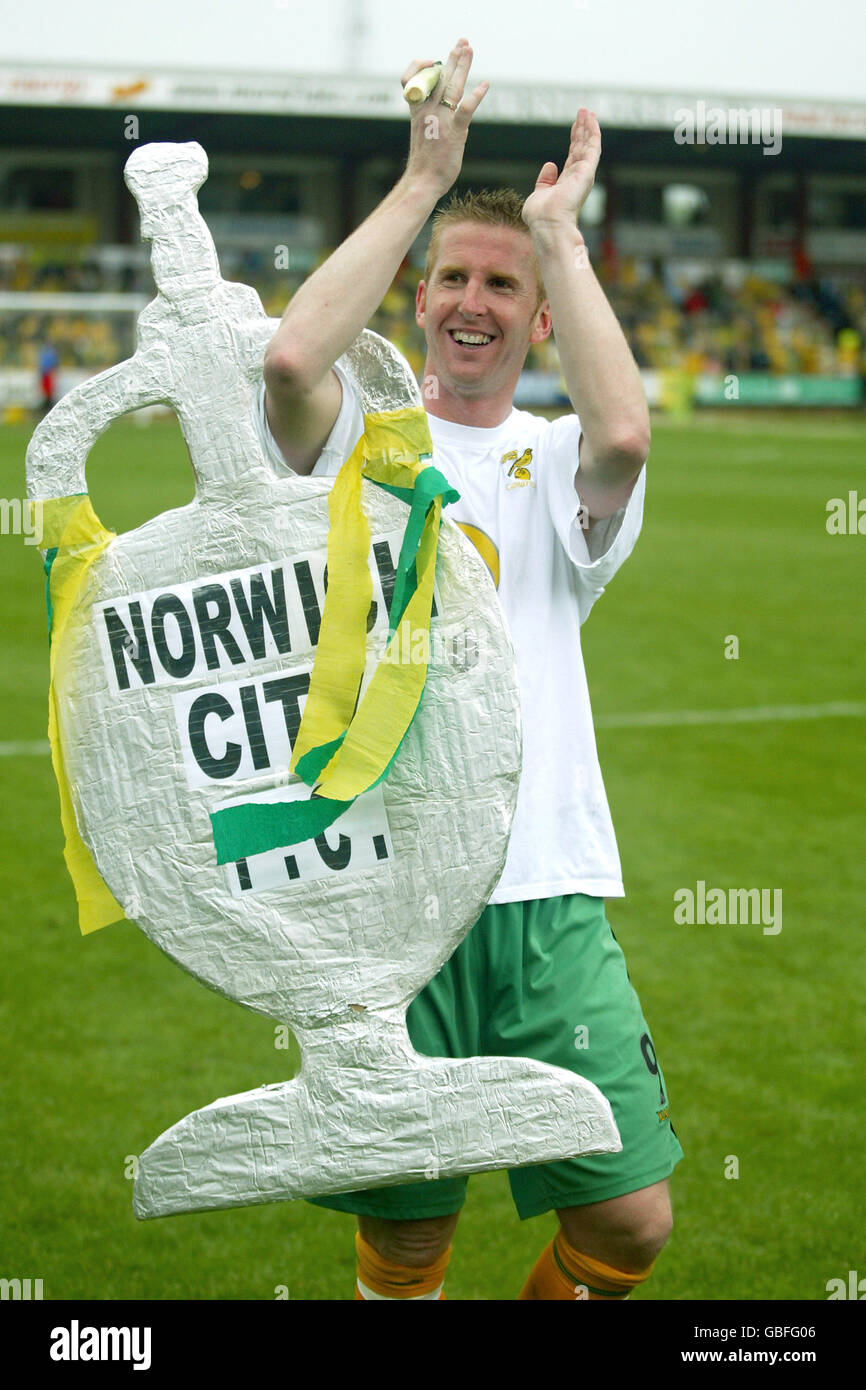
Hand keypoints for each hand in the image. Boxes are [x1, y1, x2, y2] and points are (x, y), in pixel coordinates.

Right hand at [402, 38, 488, 196]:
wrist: (422, 182)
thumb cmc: (424, 163)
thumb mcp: (422, 134)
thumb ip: (431, 119)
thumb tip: (447, 113)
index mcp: (418, 111)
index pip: (414, 80)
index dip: (421, 68)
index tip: (433, 61)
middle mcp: (428, 111)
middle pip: (440, 77)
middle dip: (452, 57)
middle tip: (462, 42)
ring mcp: (441, 120)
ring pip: (452, 86)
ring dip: (462, 65)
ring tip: (469, 49)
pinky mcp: (454, 132)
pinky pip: (465, 109)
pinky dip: (476, 96)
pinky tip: (485, 85)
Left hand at [522, 108, 600, 231]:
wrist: (547, 224)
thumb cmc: (540, 216)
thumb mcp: (539, 194)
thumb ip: (545, 181)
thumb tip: (550, 164)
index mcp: (566, 183)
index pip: (572, 156)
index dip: (574, 140)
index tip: (575, 126)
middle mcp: (577, 178)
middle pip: (581, 148)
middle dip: (583, 130)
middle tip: (583, 113)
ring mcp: (583, 174)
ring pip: (588, 145)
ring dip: (589, 127)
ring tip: (587, 111)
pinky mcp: (587, 171)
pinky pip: (593, 147)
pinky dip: (593, 132)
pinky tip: (591, 119)